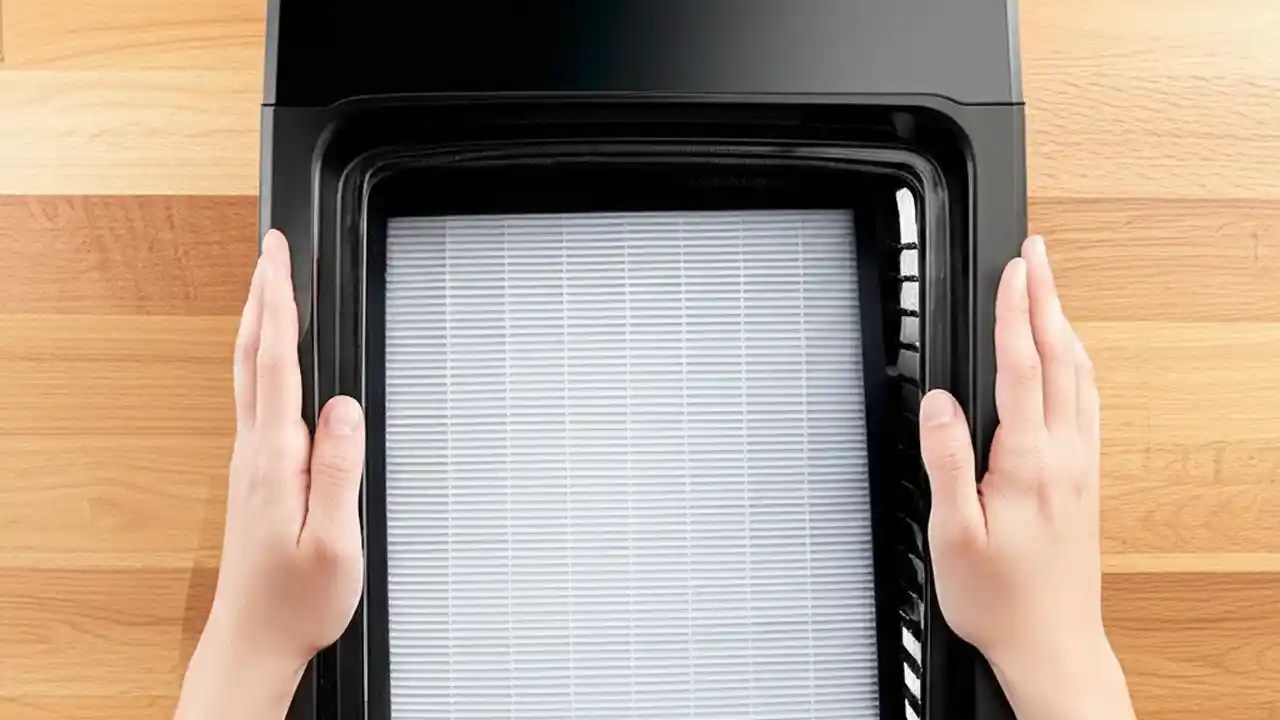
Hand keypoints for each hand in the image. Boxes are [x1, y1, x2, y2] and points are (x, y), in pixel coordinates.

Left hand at [176, 230, 365, 719]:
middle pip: (250, 356)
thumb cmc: (297, 601)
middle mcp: (254, 454)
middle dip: (260, 297)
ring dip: (255, 324)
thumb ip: (338, 469)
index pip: (275, 363)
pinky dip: (259, 359)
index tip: (277, 257)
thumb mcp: (332, 540)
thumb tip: (343, 406)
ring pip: (246, 375)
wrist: (253, 641)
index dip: (277, 304)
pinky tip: (270, 359)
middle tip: (270, 251)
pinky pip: (253, 400)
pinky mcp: (254, 478)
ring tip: (269, 288)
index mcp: (276, 460)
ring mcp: (249, 464)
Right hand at [920, 236, 1134, 719]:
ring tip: (1048, 289)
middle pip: (1061, 358)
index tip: (1015, 269)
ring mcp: (1082, 467)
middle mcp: (1066, 457)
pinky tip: (1069, 358)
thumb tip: (940, 404)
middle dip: (1046, 299)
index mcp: (1030, 464)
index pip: (1025, 368)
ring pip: (1081, 377)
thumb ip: (947, 463)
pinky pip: (1087, 403)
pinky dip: (1077, 364)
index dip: (1017, 312)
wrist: (1052, 644)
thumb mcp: (955, 535)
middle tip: (1036, 254)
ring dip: (1063, 325)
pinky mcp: (1085, 480)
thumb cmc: (1000, 599)